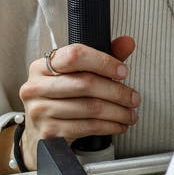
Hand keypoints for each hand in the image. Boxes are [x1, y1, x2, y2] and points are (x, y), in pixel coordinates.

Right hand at [19, 36, 138, 169]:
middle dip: (117, 92)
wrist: (40, 128)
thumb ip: (104, 56)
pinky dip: (108, 126)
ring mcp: (40, 111)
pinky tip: (119, 125)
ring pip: (89, 108)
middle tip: (134, 98)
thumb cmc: (62, 95)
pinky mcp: (49, 132)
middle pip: (85, 84)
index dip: (103, 62)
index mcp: (42, 65)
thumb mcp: (79, 72)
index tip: (123, 71)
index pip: (75, 55)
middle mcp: (37, 87)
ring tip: (130, 113)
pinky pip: (87, 127)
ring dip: (117, 112)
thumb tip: (128, 42)